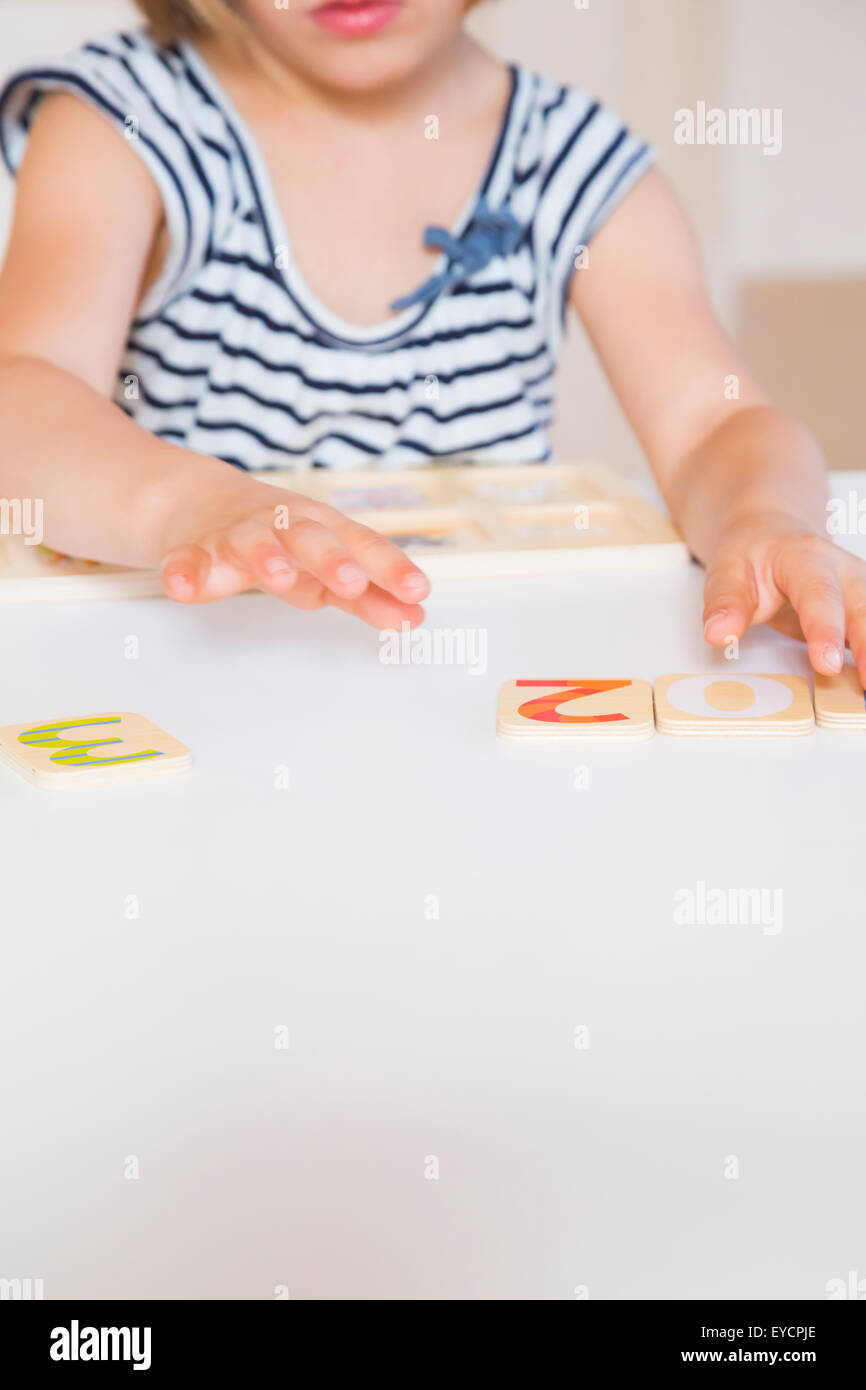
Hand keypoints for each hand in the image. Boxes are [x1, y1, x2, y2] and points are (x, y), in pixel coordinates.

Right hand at [159, 477, 429, 628]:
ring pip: (252, 541)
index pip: (362, 544)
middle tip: (352, 583)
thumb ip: (369, 597)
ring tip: (280, 578)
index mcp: (322, 529)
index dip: (390, 567)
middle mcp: (283, 526)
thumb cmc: (281, 541)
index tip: (418, 591)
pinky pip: (186, 560)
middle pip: (310, 537)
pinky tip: (184, 589)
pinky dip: (185, 571)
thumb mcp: (327, 569)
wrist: (199, 502)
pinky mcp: (193, 550)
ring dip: (266, 557)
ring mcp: (237, 535)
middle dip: (331, 558)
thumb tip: (416, 618)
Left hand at [703, 511, 865, 680]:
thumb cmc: (753, 554)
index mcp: (806, 557)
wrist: (770, 534)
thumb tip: (718, 633)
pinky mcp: (861, 609)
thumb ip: (725, 602)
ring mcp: (858, 590)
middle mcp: (842, 571)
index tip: (827, 664)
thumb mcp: (728, 570)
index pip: (820, 593)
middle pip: (864, 607)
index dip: (825, 629)